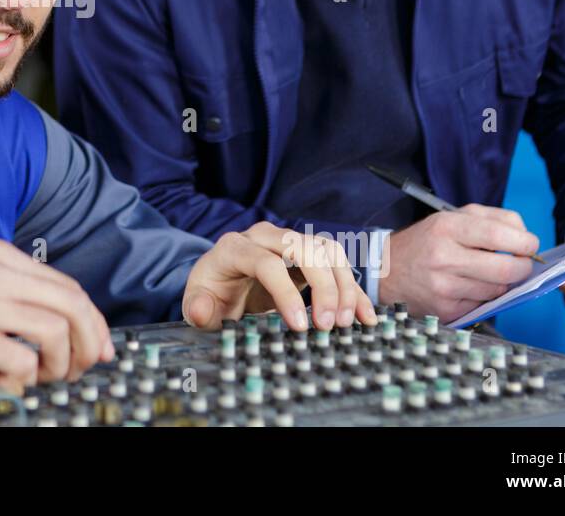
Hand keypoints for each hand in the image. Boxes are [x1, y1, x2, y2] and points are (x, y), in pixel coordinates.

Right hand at [0, 239, 113, 390]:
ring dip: (61, 363)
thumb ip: (0, 288)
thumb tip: (41, 320)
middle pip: (73, 305)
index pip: (67, 286)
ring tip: (44, 378)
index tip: (98, 346)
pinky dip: (26, 379)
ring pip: (58, 331)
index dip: (91, 320)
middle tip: (85, 368)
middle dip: (90, 342)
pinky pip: (23, 360)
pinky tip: (9, 383)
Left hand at [181, 221, 376, 331]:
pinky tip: (365, 315)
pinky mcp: (308, 254)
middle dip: (322, 286)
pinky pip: (338, 262)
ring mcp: (288, 241)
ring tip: (346, 322)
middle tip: (330, 325)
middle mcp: (263, 237)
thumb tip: (202, 310)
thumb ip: (198, 309)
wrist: (223, 283)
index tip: (300, 327)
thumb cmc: (212, 295)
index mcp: (233, 247)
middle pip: (302, 248)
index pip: (266, 263)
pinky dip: (354, 288)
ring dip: (342, 284)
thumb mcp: (199, 304)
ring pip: (326, 250)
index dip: (286, 294)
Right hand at [377, 204, 539, 322]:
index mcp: (447, 227)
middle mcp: (444, 257)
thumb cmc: (427, 241)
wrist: (386, 271)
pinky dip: (484, 297)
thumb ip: (493, 219)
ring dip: (503, 283)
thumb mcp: (452, 217)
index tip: (529, 245)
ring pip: (498, 290)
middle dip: (523, 268)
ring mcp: (444, 287)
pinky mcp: (446, 310)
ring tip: (488, 274)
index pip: (500, 235)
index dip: (525, 243)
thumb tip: (527, 239)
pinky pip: (483, 305)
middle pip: (507, 269)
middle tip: (521, 264)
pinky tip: (470, 287)